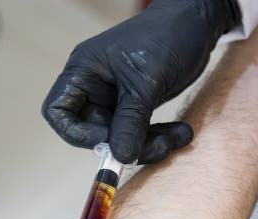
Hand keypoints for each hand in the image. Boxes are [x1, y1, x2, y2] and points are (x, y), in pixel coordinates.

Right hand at [41, 0, 240, 163]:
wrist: (199, 23)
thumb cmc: (166, 36)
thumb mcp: (147, 82)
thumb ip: (131, 121)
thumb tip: (119, 157)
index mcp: (84, 72)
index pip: (59, 112)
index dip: (78, 135)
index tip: (109, 143)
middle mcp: (95, 87)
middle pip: (94, 133)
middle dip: (126, 144)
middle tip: (158, 146)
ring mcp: (116, 99)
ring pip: (121, 138)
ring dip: (149, 145)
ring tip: (178, 137)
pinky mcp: (138, 106)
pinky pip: (141, 133)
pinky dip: (160, 137)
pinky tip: (182, 133)